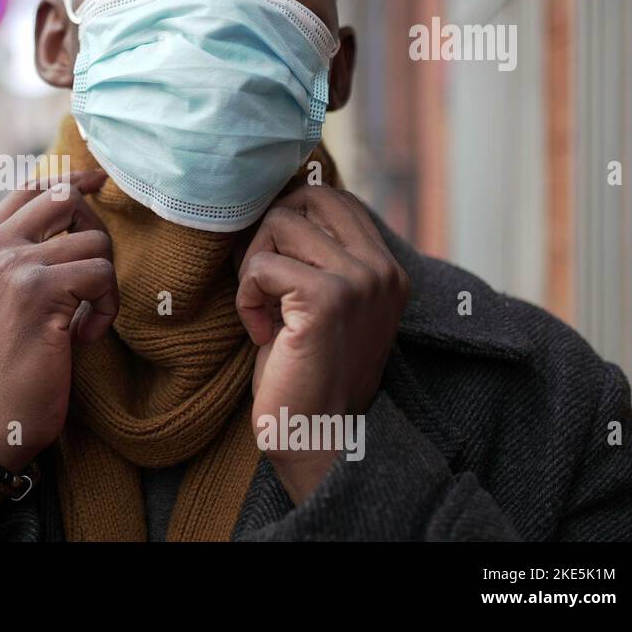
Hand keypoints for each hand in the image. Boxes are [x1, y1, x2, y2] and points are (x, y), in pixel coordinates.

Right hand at [0, 169, 117, 473]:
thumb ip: (24, 257)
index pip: (29, 189)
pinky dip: (106, 308)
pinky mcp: (38, 290)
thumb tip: (76, 212)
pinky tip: (83, 336)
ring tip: (83, 322)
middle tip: (96, 276)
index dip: (70, 179)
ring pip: (93, 240)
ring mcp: (10, 265)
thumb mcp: (2, 299)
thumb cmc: (6, 367)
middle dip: (96, 228)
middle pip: (63, 197)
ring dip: (104, 285)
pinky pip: (101, 274)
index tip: (99, 180)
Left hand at [235, 186, 408, 502]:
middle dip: (267, 236)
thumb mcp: (321, 302)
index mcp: (385, 267)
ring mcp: (359, 280)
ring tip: (265, 314)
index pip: (330, 196)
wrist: (314, 435)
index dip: (288, 217)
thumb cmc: (304, 370)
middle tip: (263, 285)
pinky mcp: (326, 298)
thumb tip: (273, 204)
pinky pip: (261, 267)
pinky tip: (261, 334)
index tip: (274, 267)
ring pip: (278, 224)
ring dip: (253, 269)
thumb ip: (315, 257)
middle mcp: (381, 269)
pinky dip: (246, 299)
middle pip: (303, 200)